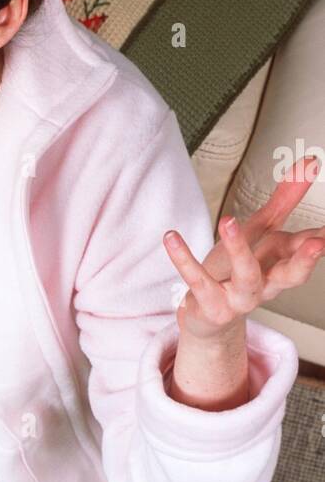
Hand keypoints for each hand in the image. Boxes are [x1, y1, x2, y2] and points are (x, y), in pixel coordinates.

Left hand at [163, 154, 324, 341]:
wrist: (207, 318)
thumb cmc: (234, 273)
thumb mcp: (259, 233)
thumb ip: (283, 201)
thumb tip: (310, 162)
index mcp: (278, 263)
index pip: (303, 247)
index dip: (319, 239)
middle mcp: (265, 283)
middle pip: (290, 275)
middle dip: (305, 261)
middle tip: (318, 244)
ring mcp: (240, 298)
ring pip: (246, 277)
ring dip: (239, 249)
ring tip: (228, 221)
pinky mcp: (212, 305)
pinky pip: (197, 281)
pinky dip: (183, 259)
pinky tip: (171, 238)